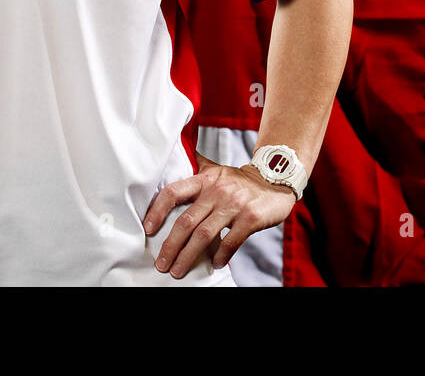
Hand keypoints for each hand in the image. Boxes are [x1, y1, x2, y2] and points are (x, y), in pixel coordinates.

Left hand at [142, 154, 296, 278]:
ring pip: (204, 235)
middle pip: (186, 221)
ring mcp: (234, 204)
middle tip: (162, 263)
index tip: (148, 229)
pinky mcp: (250, 218)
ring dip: (188, 256)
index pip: (173, 192)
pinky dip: (220, 256)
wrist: (276, 181)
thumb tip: (175, 154)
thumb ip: (196, 165)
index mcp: (205, 179)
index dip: (157, 211)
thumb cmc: (241, 180)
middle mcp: (217, 190)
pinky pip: (230, 242)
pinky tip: (214, 263)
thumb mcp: (217, 169)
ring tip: (178, 270)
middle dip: (170, 246)